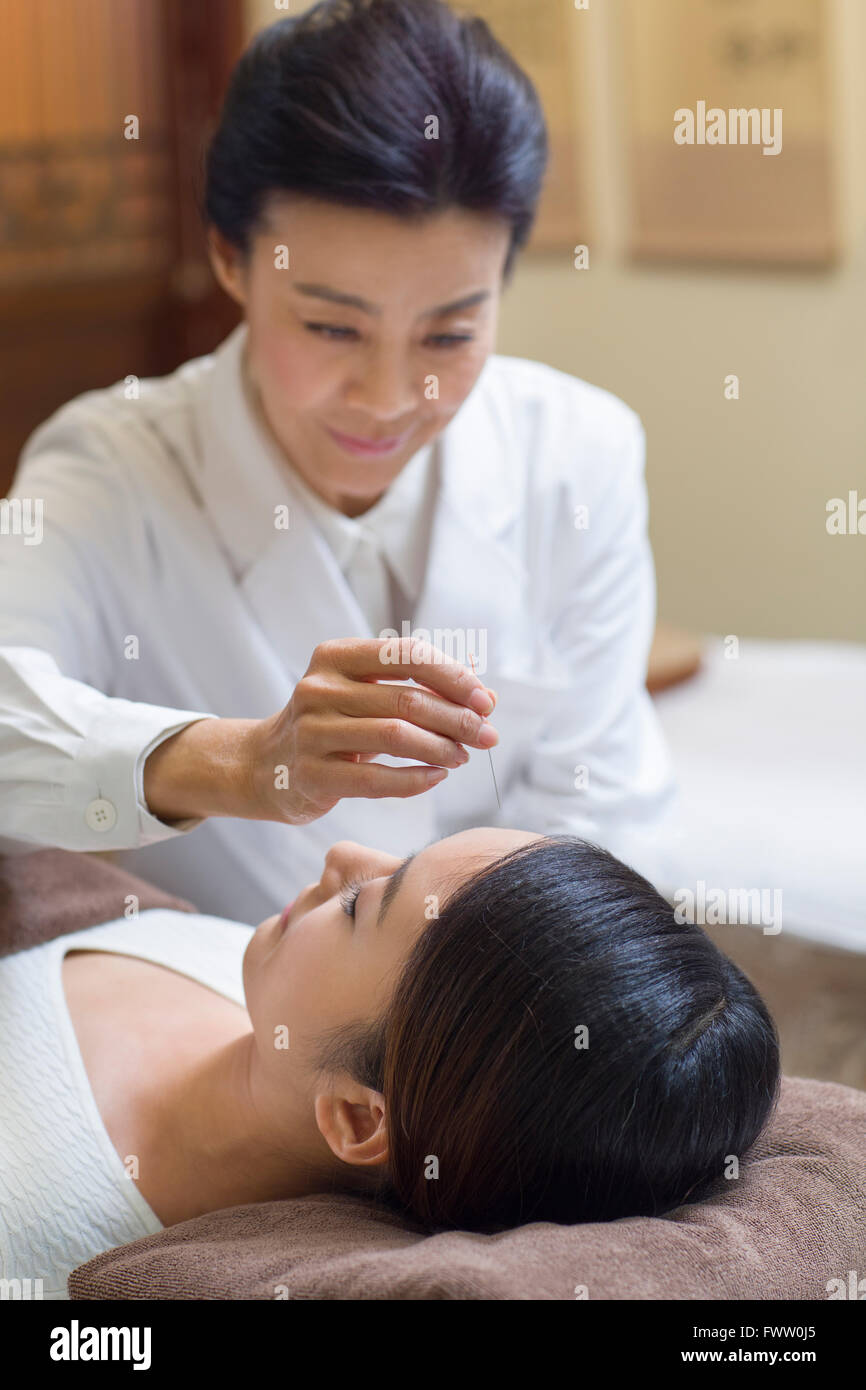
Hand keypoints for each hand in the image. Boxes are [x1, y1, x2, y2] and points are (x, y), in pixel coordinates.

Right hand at [247, 636, 498, 825]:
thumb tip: (487, 697)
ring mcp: (311, 732)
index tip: (485, 701)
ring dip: (441, 749)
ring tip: (463, 757)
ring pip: (395, 737)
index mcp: (335, 656)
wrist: (268, 766)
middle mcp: (318, 689)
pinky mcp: (311, 775)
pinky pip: (376, 780)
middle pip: (406, 699)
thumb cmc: (334, 724)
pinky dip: (415, 780)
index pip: (406, 655)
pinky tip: (437, 778)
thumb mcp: (368, 695)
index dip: (453, 676)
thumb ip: (423, 689)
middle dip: (458, 719)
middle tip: (487, 736)